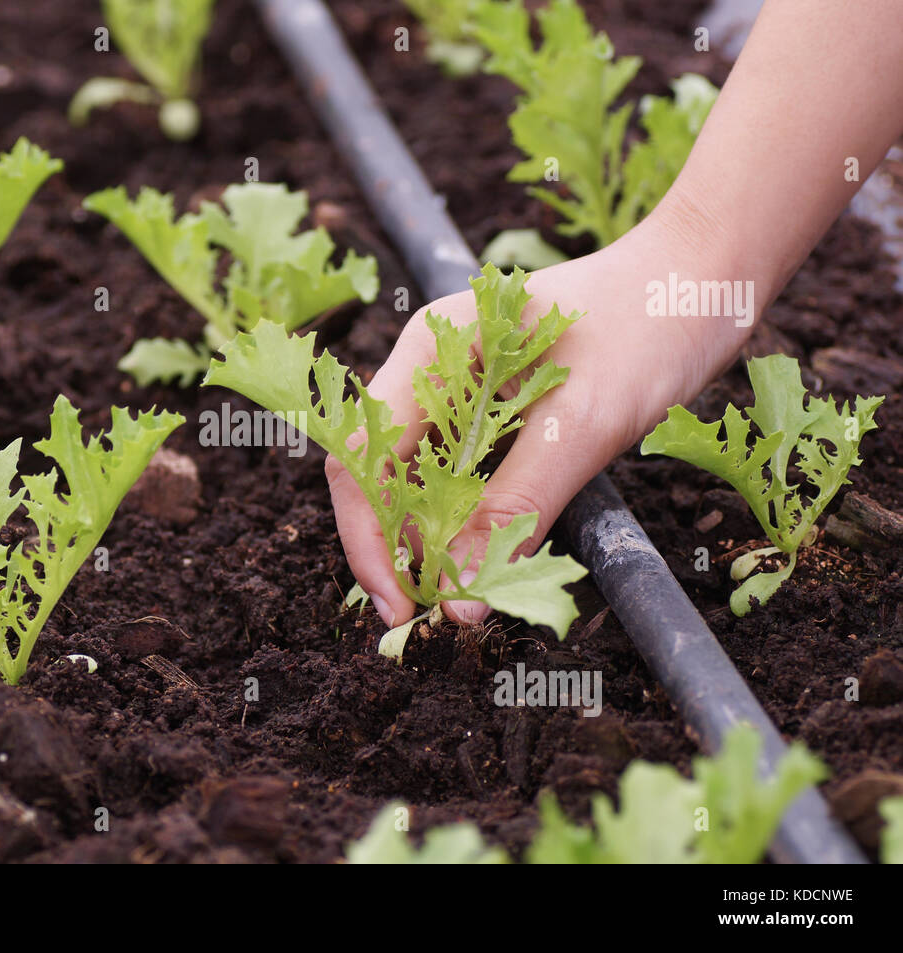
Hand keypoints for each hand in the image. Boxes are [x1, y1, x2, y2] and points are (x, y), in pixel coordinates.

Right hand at [327, 205, 765, 626]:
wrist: (704, 276)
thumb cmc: (648, 326)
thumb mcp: (582, 425)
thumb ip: (516, 508)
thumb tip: (461, 600)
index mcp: (429, 351)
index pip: (360, 455)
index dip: (367, 536)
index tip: (399, 603)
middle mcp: (429, 369)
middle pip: (377, 471)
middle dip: (392, 546)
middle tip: (425, 613)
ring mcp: (459, 388)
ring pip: (415, 478)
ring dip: (427, 539)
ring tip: (455, 595)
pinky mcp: (493, 409)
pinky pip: (459, 474)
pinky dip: (465, 521)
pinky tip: (483, 556)